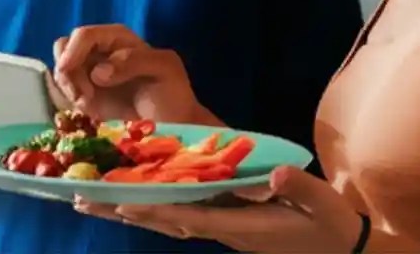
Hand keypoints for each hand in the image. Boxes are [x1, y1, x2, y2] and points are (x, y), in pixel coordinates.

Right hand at [53, 24, 211, 124]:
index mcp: (116, 38)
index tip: (67, 70)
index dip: (73, 50)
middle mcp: (99, 51)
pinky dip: (69, 99)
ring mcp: (89, 72)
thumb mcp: (164, 69)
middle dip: (67, 69)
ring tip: (89, 104)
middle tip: (81, 94)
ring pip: (61, 69)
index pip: (84, 35)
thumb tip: (98, 73)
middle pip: (64, 47)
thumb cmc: (172, 93)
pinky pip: (64, 89)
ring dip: (68, 86)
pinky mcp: (85, 94)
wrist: (174, 126)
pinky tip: (89, 110)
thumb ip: (134, 61)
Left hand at [74, 166, 364, 253]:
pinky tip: (126, 199)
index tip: (123, 203)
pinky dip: (150, 207)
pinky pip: (178, 214)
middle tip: (78, 200)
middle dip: (122, 211)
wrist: (341, 251)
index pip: (191, 217)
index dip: (156, 210)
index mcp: (243, 226)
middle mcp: (223, 230)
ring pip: (165, 219)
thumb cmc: (331, 227)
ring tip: (85, 200)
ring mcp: (221, 228)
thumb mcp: (323, 206)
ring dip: (127, 210)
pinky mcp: (223, 223)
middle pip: (164, 220)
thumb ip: (299, 188)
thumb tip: (273, 173)